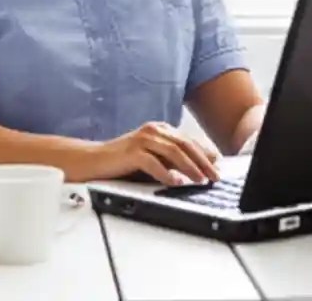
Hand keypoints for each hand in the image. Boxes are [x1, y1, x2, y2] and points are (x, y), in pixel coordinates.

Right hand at [85, 122, 220, 185]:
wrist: (93, 160)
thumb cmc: (123, 161)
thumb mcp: (153, 158)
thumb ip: (173, 159)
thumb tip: (201, 166)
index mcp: (159, 129)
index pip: (188, 140)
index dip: (205, 153)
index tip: (217, 167)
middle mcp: (152, 130)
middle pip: (185, 144)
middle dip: (203, 162)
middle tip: (214, 176)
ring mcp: (141, 139)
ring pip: (173, 151)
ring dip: (190, 167)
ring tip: (200, 180)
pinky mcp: (131, 152)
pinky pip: (154, 162)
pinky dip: (167, 173)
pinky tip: (175, 182)